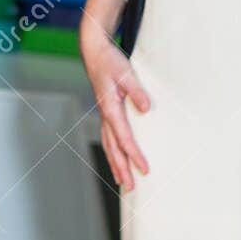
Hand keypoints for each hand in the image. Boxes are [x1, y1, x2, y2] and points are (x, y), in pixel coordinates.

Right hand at [79, 0, 149, 190]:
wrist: (94, 52)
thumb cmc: (111, 62)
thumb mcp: (127, 73)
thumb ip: (137, 91)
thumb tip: (145, 108)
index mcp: (110, 108)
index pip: (124, 138)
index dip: (135, 155)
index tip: (145, 169)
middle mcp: (105, 115)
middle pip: (113, 148)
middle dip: (122, 168)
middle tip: (131, 187)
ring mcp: (104, 115)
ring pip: (109, 145)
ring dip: (115, 163)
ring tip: (123, 182)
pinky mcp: (106, 111)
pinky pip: (108, 137)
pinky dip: (113, 151)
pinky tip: (117, 158)